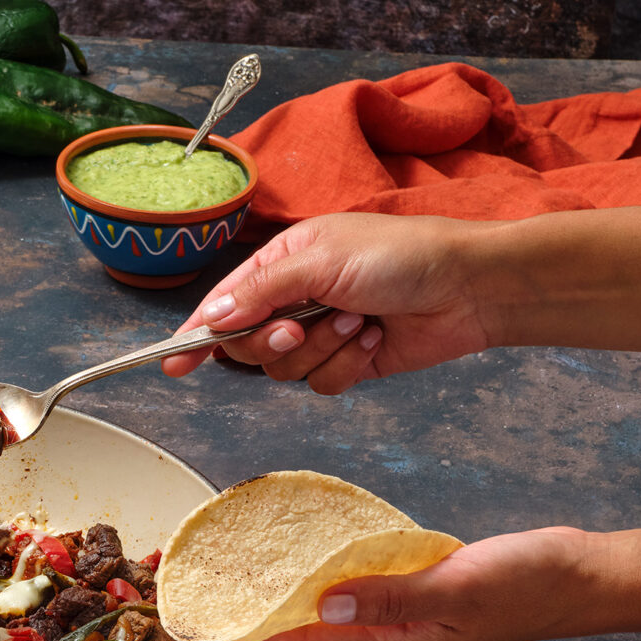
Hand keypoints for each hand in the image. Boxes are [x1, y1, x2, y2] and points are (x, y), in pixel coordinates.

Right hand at [162, 212, 495, 393]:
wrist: (468, 287)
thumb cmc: (400, 255)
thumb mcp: (319, 260)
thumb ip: (260, 292)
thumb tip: (213, 318)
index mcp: (280, 264)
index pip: (223, 304)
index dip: (195, 334)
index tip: (173, 362)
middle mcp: (295, 300)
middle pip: (247, 347)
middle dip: (273, 342)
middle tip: (301, 326)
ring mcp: (321, 333)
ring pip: (285, 370)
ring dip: (322, 349)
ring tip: (358, 320)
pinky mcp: (349, 362)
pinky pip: (322, 384)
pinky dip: (347, 366)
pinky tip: (374, 339)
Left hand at [247, 527, 595, 640]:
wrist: (591, 575)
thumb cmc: (533, 584)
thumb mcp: (458, 585)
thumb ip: (392, 596)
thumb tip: (326, 607)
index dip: (276, 637)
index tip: (232, 628)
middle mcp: (408, 630)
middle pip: (330, 630)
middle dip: (282, 619)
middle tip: (236, 599)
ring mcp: (423, 609)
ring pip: (352, 606)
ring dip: (310, 596)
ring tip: (268, 579)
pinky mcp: (436, 584)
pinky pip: (379, 582)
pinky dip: (349, 572)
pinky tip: (333, 557)